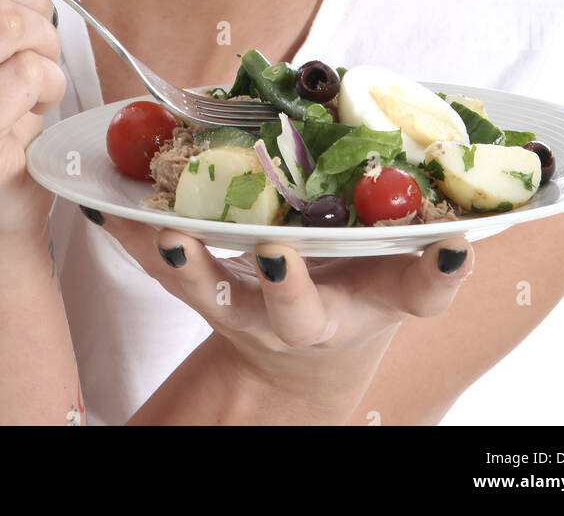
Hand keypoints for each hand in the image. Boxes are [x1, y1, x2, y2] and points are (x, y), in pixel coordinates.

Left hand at [83, 210, 473, 417]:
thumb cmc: (357, 296)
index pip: (412, 294)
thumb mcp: (401, 282)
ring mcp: (246, 312)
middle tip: (275, 250)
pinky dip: (131, 239)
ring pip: (212, 295)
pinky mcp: (200, 295)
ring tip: (166, 229)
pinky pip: (160, 270)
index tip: (446, 244)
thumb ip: (428, 257)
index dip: (430, 274)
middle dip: (287, 284)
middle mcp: (305, 317)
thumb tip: (459, 214)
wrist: (302, 359)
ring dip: (188, 263)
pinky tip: (104, 205)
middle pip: (295, 312)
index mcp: (373, 300)